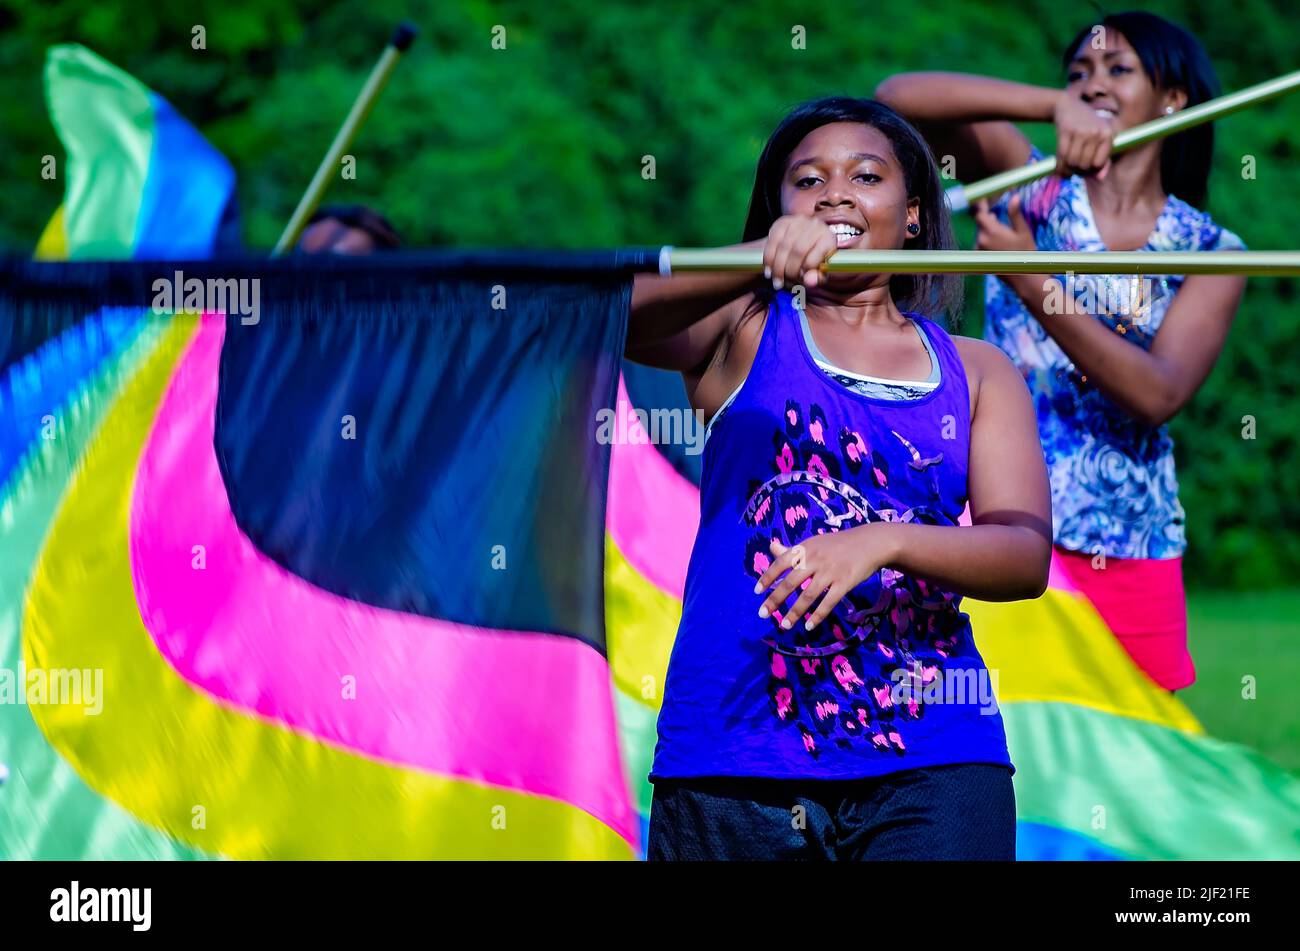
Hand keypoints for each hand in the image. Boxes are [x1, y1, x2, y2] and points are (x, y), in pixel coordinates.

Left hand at [754, 528, 896, 631]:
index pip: (781, 562)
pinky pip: (828, 603)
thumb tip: (771, 547)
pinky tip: (808, 626)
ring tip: (784, 625)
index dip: (768, 577)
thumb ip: (792, 550)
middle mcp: (815, 559)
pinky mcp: (845, 583)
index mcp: (805, 548)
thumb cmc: (838, 544)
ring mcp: (830, 572)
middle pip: (791, 582)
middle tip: (763, 614)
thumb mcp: (814, 543)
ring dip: (794, 612)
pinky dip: (817, 616)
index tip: (757, 592)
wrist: (870, 542)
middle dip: (775, 600)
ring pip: (807, 595)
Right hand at [762, 214, 838, 290]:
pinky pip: (772, 240)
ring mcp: (798, 222)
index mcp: (828, 238)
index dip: (803, 273)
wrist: (807, 243)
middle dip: (788, 270)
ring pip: (783, 246)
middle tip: (782, 283)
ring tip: (774, 279)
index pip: (812, 258)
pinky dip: (768, 257)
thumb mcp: (821, 272)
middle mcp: (815, 226)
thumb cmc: (816, 260)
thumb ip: (817, 278)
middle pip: (797, 251)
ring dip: (776, 266)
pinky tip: (768, 269)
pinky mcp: (783, 221)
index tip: (798, 281)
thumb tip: (809, 281)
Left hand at [973, 195, 1034, 252]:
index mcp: (991, 232)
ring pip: (980, 233)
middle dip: (987, 218)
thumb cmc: (1025, 252)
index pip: (979, 214)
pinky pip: (980, 243)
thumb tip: (1014, 197)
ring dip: (987, 229)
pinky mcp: (980, 257)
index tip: (983, 199)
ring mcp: (979, 250)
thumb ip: (1015, 214)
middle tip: (995, 214)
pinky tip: (997, 241)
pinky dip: (986, 238)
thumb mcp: (1022, 231)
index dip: (981, 206)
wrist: (1022, 276)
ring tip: (999, 228)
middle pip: (980, 224)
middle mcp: (981, 240)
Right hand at [1052, 94, 1113, 178]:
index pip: (1098, 164)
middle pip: (1085, 164)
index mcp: (1108, 134)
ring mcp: (1081, 131)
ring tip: (1066, 169)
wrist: (1068, 105)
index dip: (1090, 171)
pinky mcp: (1066, 131)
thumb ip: (1103, 159)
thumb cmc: (1087, 125)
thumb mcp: (1098, 138)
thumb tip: (1100, 179)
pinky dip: (1059, 165)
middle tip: (1073, 170)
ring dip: (1067, 169)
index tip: (1084, 170)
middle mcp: (1096, 132)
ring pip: (1073, 161)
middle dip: (1077, 171)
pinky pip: (1062, 155)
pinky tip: (1059, 167)